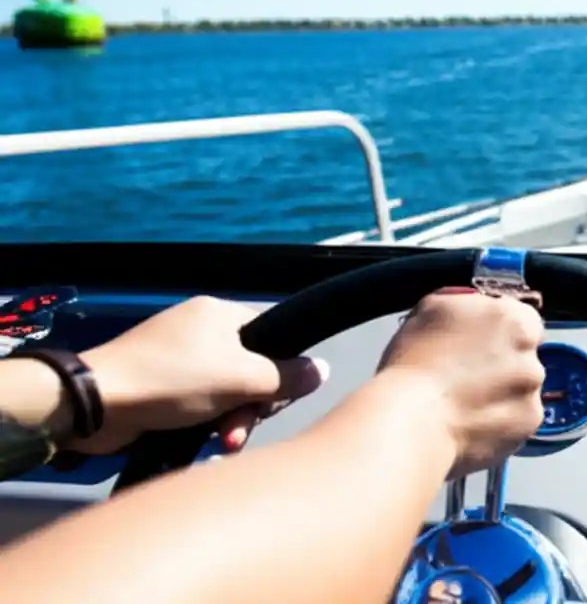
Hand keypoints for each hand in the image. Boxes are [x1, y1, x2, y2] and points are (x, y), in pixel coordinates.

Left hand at [72, 296, 327, 454]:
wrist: (95, 403)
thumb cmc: (173, 381)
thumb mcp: (239, 379)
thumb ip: (285, 377)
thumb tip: (323, 370)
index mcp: (219, 314)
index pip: (272, 335)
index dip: (283, 369)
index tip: (278, 398)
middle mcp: (199, 330)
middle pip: (251, 368)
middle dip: (252, 404)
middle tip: (240, 427)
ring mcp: (177, 357)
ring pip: (226, 389)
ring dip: (231, 418)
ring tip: (223, 442)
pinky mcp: (158, 384)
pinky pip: (200, 401)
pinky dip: (206, 421)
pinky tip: (205, 441)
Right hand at [379, 287, 543, 478]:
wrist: (412, 419)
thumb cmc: (416, 365)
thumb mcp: (433, 308)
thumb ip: (466, 302)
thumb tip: (474, 306)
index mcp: (514, 319)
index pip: (523, 317)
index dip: (499, 328)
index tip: (481, 339)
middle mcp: (531, 355)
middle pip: (523, 354)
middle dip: (501, 361)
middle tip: (466, 372)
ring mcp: (532, 392)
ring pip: (521, 386)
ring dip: (501, 390)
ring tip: (463, 398)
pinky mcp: (528, 423)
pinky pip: (517, 416)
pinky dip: (500, 417)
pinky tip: (471, 416)